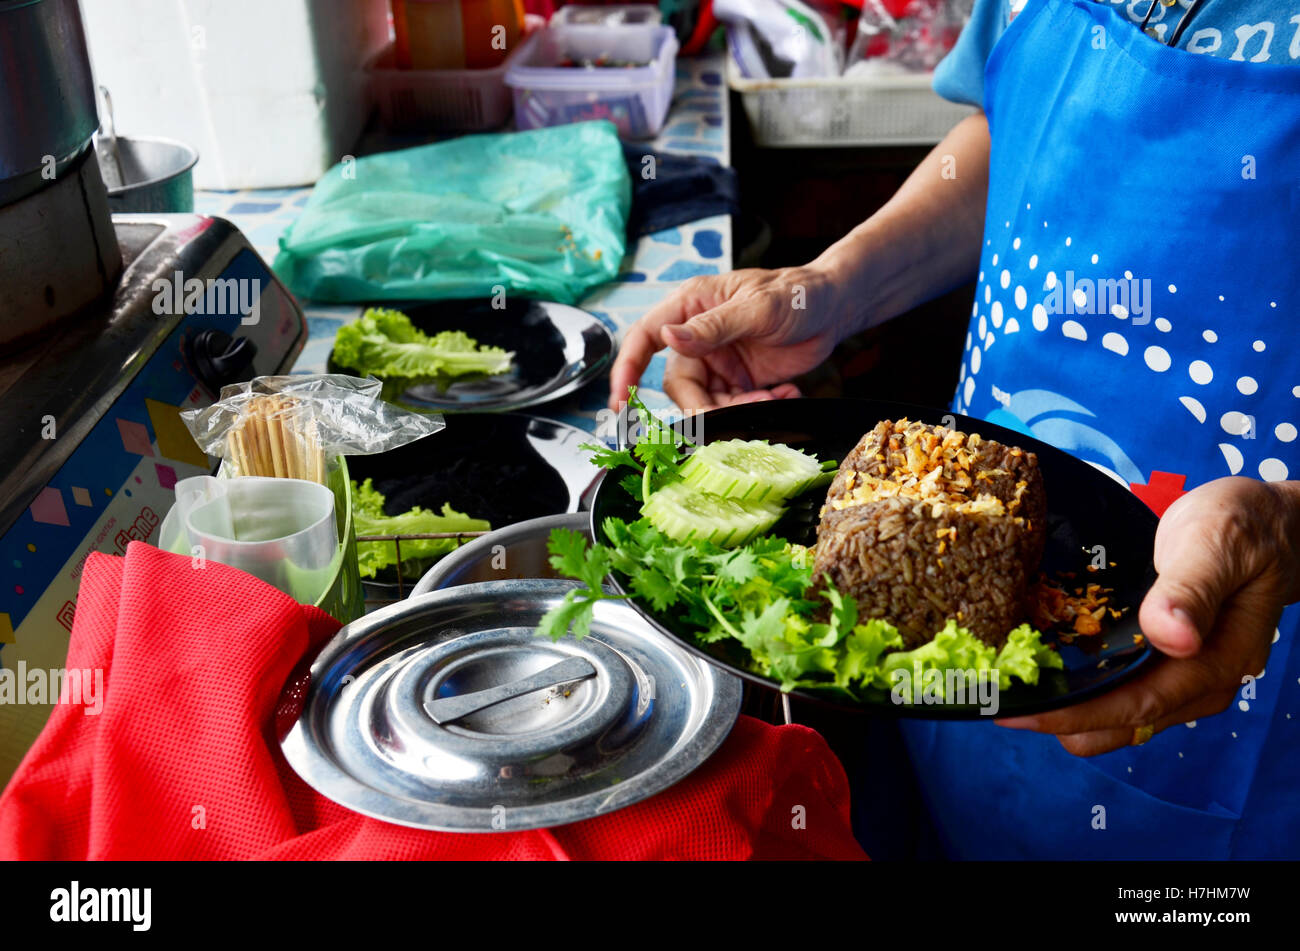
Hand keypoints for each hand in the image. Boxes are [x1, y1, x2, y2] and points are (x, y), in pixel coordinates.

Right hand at [607, 266, 849, 411]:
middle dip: (704, 406)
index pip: (645, 337)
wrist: (835, 308)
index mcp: (691, 306)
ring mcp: (718, 361)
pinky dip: (758, 408)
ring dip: (738, 410)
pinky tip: (786, 394)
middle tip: (740, 409)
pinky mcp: (739, 381)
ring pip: (707, 402)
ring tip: (775, 397)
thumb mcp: (757, 307)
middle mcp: (698, 336)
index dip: (626, 369)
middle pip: (679, 384)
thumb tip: (668, 338)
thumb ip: (713, 326)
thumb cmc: (797, 293)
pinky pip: (734, 407)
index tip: (620, 400)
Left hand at [998, 477, 1299, 755]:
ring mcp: (1179, 676)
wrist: (1268, 523)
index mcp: (1213, 663)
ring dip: (1064, 705)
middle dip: (1057, 717)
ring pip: (1113, 714)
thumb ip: (1192, 589)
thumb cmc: (1246, 529)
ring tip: (1006, 685)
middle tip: (993, 699)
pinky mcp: (1162, 661)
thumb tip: (1169, 636)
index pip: (1135, 707)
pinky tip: (1038, 665)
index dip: (1073, 715)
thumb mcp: (1218, 544)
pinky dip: (1078, 686)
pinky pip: (1115, 688)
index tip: (1018, 713)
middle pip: (1117, 722)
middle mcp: (1196, 682)